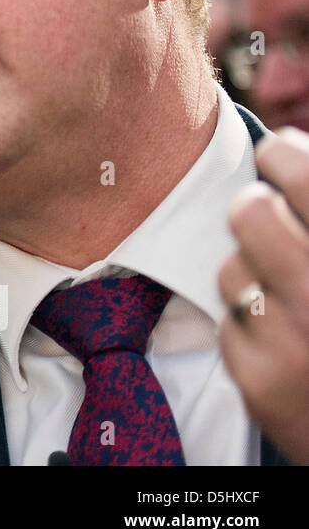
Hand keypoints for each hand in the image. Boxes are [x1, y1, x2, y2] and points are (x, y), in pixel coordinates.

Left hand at [220, 126, 308, 463]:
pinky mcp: (259, 381)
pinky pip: (227, 323)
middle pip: (249, 213)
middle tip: (262, 210)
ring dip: (252, 276)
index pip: (305, 180)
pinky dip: (249, 328)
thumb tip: (295, 147)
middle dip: (255, 208)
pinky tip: (282, 342)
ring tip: (288, 295)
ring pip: (231, 269)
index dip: (285, 156)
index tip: (276, 152)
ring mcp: (291, 342)